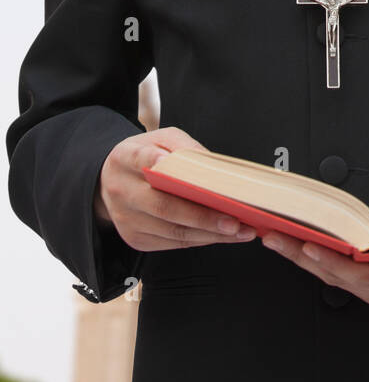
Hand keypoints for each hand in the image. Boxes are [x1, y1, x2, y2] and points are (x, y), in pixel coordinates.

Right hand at [97, 127, 257, 251]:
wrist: (114, 181)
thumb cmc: (145, 156)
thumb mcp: (160, 138)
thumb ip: (184, 146)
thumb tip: (213, 166)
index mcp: (125, 159)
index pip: (140, 159)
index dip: (155, 161)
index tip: (170, 163)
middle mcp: (122, 191)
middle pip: (164, 206)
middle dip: (203, 217)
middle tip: (234, 221)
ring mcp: (127, 219)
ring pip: (173, 231)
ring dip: (210, 234)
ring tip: (240, 231)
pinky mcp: (136, 239)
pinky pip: (173, 243)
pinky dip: (201, 239)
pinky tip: (223, 235)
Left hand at [259, 223, 368, 307]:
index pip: (357, 274)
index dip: (331, 261)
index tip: (307, 246)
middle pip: (333, 274)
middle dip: (299, 256)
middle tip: (271, 235)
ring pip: (330, 272)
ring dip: (301, 256)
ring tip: (274, 237)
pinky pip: (338, 270)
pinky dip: (316, 257)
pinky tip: (301, 245)